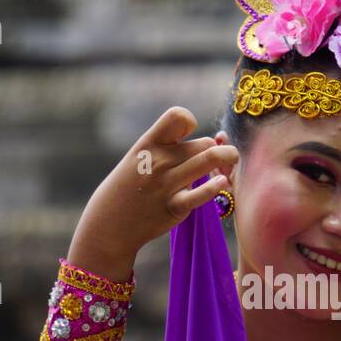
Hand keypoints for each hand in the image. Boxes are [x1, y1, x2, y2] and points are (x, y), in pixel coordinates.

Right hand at [69, 106, 239, 270]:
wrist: (108, 224)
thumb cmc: (130, 187)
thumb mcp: (139, 158)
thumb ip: (169, 148)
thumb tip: (211, 140)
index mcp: (148, 144)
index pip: (177, 116)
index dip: (189, 122)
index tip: (188, 135)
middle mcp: (158, 161)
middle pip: (202, 143)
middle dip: (213, 149)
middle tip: (216, 159)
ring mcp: (166, 184)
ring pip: (209, 159)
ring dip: (227, 158)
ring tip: (231, 159)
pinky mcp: (174, 207)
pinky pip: (202, 193)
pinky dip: (217, 186)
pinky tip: (222, 183)